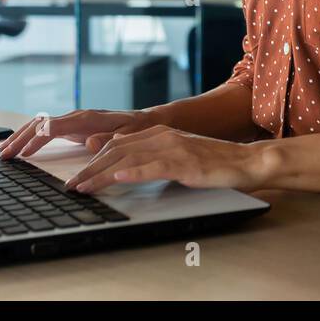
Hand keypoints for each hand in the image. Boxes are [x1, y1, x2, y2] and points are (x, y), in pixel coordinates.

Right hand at [0, 108, 156, 159]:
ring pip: (40, 125)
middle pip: (41, 124)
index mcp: (87, 118)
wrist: (144, 121)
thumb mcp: (127, 136)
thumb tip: (88, 141)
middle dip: (20, 138)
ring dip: (21, 137)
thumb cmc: (136, 129)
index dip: (38, 138)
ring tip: (4, 152)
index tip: (23, 151)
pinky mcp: (72, 126)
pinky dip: (30, 136)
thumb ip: (108, 140)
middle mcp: (76, 116)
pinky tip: (21, 147)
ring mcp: (73, 120)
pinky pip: (46, 129)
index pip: (55, 126)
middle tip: (4, 154)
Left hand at [62, 125, 276, 193]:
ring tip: (84, 187)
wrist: (246, 161)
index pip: (117, 144)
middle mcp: (163, 136)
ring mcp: (174, 148)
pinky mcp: (185, 162)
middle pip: (117, 150)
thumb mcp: (179, 155)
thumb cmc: (215, 162)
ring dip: (102, 174)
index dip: (94, 161)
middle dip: (90, 169)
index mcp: (160, 133)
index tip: (78, 177)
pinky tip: (118, 178)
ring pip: (128, 158)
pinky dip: (133, 172)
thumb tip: (126, 161)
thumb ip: (154, 155)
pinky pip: (154, 167)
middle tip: (72, 186)